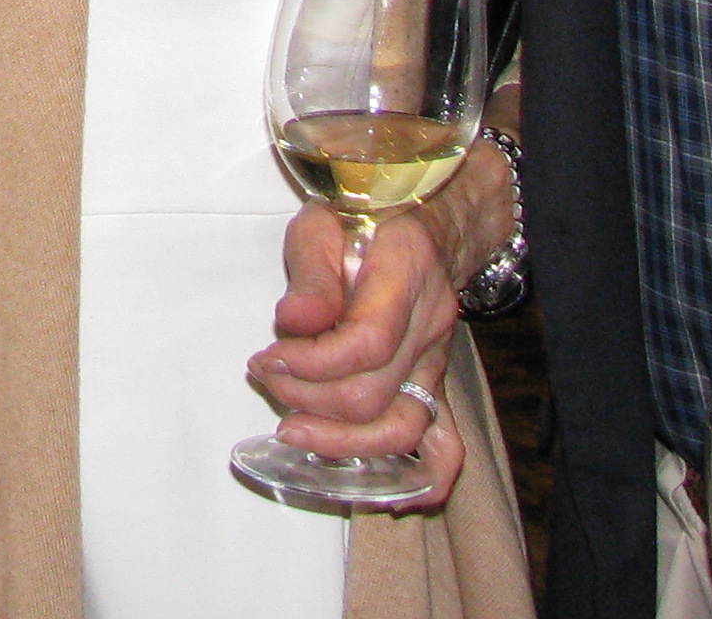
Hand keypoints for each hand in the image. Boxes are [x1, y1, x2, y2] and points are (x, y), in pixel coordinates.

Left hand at [249, 206, 465, 506]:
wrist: (416, 218)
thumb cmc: (358, 218)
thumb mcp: (320, 223)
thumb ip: (310, 275)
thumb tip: (294, 323)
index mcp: (407, 273)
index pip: (364, 344)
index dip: (309, 364)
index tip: (266, 358)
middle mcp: (431, 323)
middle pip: (374, 393)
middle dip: (307, 398)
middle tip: (267, 376)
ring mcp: (438, 359)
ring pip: (403, 427)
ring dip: (341, 441)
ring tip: (291, 429)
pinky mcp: (434, 382)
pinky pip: (445, 444)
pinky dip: (422, 477)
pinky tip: (384, 493)